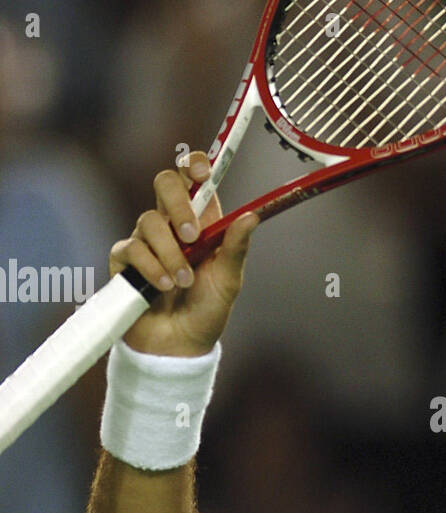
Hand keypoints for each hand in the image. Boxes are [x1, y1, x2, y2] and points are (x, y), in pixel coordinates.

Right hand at [109, 152, 258, 356]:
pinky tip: (164, 287)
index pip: (194, 180)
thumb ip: (235, 248)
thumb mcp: (229, 281)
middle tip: (192, 236)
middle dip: (178, 205)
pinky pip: (132, 248)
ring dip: (170, 253)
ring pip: (149, 220)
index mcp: (202, 223)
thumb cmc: (206, 312)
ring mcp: (146, 240)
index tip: (202, 172)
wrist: (178, 347)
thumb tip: (252, 215)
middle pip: (165, 183)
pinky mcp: (125, 261)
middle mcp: (172, 225)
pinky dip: (151, 268)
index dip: (195, 166)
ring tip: (183, 282)